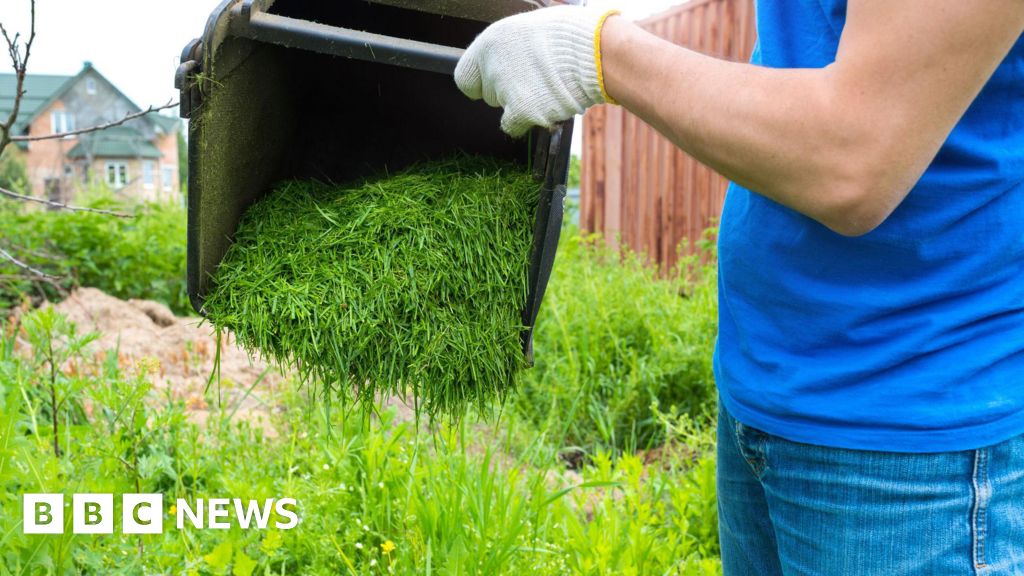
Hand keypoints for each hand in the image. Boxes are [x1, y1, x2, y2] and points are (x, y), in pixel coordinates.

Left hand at [454, 6, 620, 137]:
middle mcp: (492, 66)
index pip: (465, 76)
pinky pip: (514, 126)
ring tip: (549, 87)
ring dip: (522, 105)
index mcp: (490, 41)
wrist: (594, 50)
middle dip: (507, 92)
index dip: (479, 83)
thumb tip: (507, 61)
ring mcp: (505, 91)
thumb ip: (510, 49)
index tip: (490, 84)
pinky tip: (548, 104)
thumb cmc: (570, 36)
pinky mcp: (522, 111)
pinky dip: (529, 120)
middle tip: (535, 80)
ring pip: (504, 110)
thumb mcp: (530, 30)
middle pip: (488, 95)